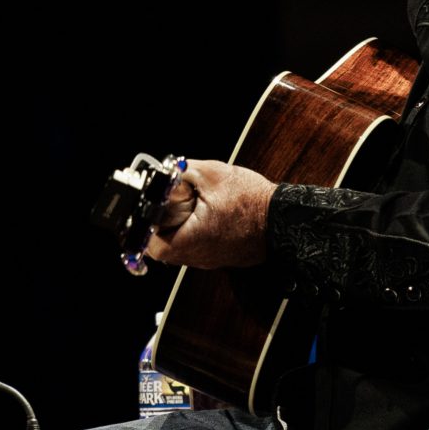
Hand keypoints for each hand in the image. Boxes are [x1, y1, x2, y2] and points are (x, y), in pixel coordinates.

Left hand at [146, 158, 275, 269]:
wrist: (283, 218)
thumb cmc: (253, 201)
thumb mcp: (213, 174)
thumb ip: (184, 171)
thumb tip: (167, 170)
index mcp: (191, 240)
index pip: (151, 245)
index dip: (145, 227)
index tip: (148, 212)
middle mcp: (198, 257)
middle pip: (165, 247)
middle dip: (163, 225)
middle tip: (168, 206)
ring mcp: (211, 259)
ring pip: (183, 248)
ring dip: (181, 229)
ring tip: (191, 208)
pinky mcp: (223, 256)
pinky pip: (200, 247)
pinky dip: (197, 232)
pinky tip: (207, 214)